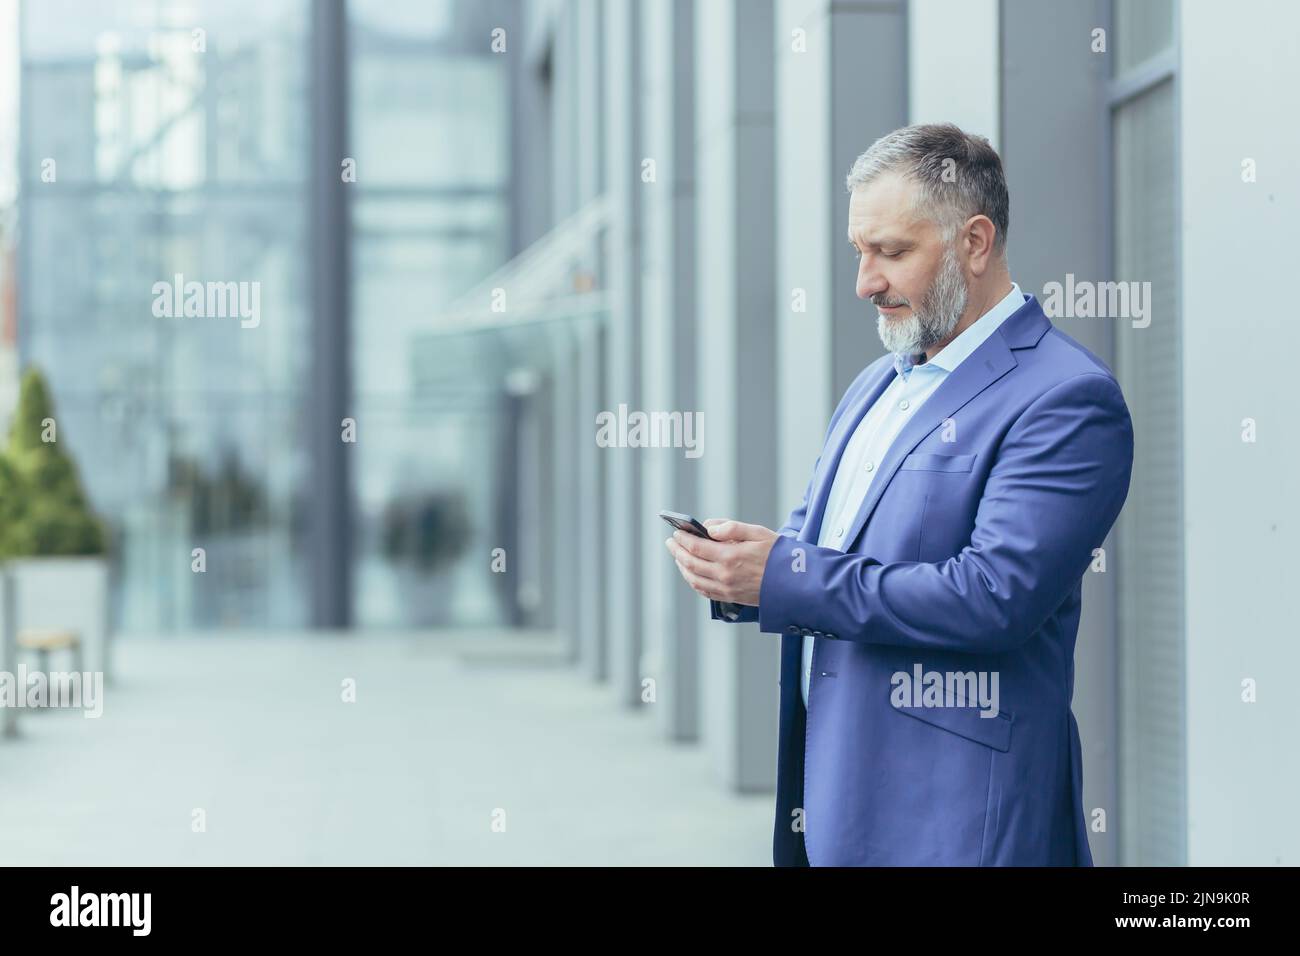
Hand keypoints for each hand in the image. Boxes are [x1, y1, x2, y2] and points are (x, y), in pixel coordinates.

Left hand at [664, 518, 778, 606]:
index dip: (683, 539)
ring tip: (678, 556)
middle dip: (677, 551)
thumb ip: (731, 528)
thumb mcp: (758, 533)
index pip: (696, 547)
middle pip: (690, 564)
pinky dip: (693, 581)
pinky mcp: (731, 598)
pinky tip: (692, 574)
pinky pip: (704, 591)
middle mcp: (724, 575)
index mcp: (730, 556)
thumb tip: (708, 528)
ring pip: (694, 579)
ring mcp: (726, 589)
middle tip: (671, 542)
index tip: (676, 532)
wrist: (795, 584)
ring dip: (682, 567)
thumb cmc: (778, 555)